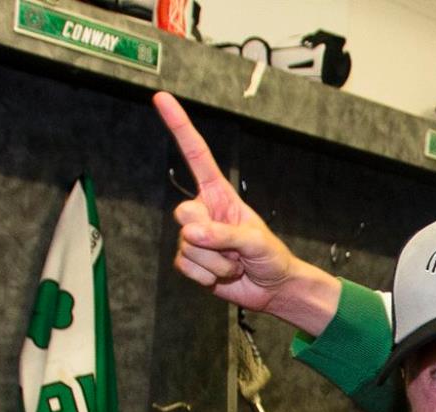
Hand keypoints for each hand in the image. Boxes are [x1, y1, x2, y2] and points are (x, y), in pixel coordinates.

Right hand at [153, 92, 337, 328]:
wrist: (273, 288)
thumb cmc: (271, 257)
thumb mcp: (256, 241)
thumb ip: (225, 234)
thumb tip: (193, 232)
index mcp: (220, 195)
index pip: (196, 155)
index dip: (180, 127)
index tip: (162, 99)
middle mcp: (204, 211)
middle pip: (182, 213)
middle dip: (207, 236)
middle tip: (232, 249)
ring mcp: (194, 237)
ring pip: (187, 246)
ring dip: (216, 263)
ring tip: (235, 263)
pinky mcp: (190, 260)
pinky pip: (185, 266)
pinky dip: (207, 276)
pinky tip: (222, 276)